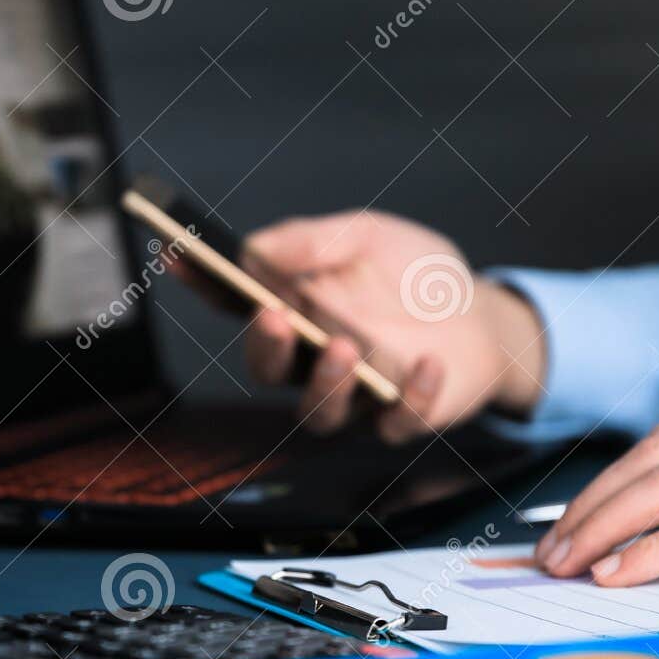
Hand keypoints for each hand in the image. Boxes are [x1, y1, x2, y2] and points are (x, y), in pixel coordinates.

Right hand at [175, 210, 545, 442]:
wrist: (481, 313)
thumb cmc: (415, 276)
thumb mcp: (365, 236)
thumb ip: (313, 240)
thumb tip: (255, 246)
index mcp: (297, 314)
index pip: (238, 305)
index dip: (204, 285)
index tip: (177, 255)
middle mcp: (314, 362)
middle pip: (269, 370)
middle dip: (267, 347)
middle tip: (275, 316)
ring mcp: (357, 394)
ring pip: (320, 412)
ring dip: (327, 385)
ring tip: (344, 346)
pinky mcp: (403, 417)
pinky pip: (398, 422)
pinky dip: (412, 397)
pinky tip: (428, 364)